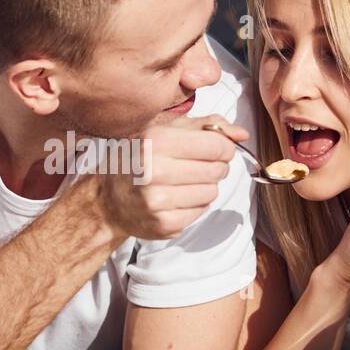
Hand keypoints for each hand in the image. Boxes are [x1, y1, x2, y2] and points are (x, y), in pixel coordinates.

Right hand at [97, 114, 242, 239]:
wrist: (107, 199)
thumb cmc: (138, 158)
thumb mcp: (165, 130)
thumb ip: (206, 125)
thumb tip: (242, 134)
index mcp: (155, 141)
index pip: (216, 145)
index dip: (224, 147)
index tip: (218, 149)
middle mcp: (154, 171)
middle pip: (217, 169)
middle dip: (216, 166)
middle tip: (198, 166)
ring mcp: (158, 201)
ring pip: (212, 192)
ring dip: (206, 186)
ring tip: (185, 182)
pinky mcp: (164, 224)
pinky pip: (202, 211)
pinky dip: (196, 204)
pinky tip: (179, 198)